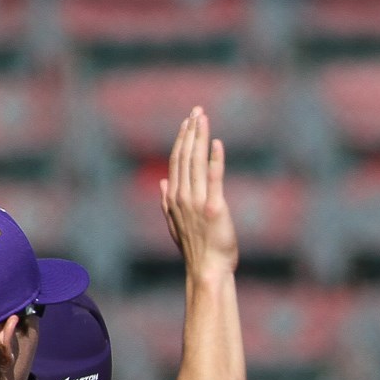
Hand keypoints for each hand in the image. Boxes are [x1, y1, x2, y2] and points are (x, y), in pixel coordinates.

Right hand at [160, 107, 235, 276]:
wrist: (207, 269)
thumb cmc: (196, 248)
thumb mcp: (176, 223)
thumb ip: (167, 201)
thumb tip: (162, 182)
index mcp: (173, 197)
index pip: (176, 160)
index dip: (182, 139)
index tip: (187, 121)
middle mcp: (182, 196)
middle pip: (185, 156)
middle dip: (190, 131)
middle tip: (197, 111)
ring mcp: (196, 201)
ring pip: (196, 162)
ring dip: (200, 138)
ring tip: (203, 118)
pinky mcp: (214, 208)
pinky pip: (214, 178)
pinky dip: (215, 160)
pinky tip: (217, 143)